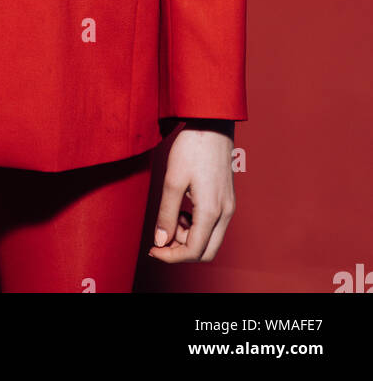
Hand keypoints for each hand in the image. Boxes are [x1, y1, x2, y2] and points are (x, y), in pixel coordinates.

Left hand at [149, 120, 235, 262]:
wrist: (212, 124)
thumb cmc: (191, 148)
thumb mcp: (172, 181)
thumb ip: (166, 215)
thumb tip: (160, 242)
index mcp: (211, 211)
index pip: (193, 251)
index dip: (171, 256)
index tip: (152, 249)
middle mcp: (225, 213)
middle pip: (206, 252)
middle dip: (181, 250)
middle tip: (161, 237)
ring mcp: (229, 207)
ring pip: (211, 240)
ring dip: (189, 237)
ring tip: (173, 215)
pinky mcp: (227, 200)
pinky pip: (214, 226)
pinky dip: (196, 226)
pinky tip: (183, 209)